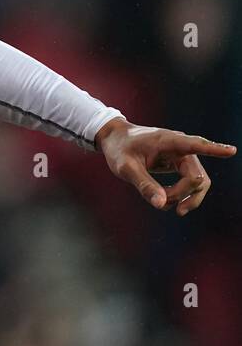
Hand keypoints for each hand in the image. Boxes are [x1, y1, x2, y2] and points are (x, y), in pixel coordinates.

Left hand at [96, 117, 235, 215]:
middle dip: (183, 194)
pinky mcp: (181, 164)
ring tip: (166, 206)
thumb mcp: (125, 168)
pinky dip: (182, 195)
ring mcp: (183, 156)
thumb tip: (162, 205)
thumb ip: (143, 185)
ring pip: (198, 182)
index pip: (196, 144)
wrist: (115, 140)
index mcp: (168, 141)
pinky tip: (167, 202)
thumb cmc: (119, 149)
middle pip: (197, 177)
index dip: (214, 150)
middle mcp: (181, 147)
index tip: (232, 151)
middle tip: (163, 205)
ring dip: (185, 197)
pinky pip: (191, 182)